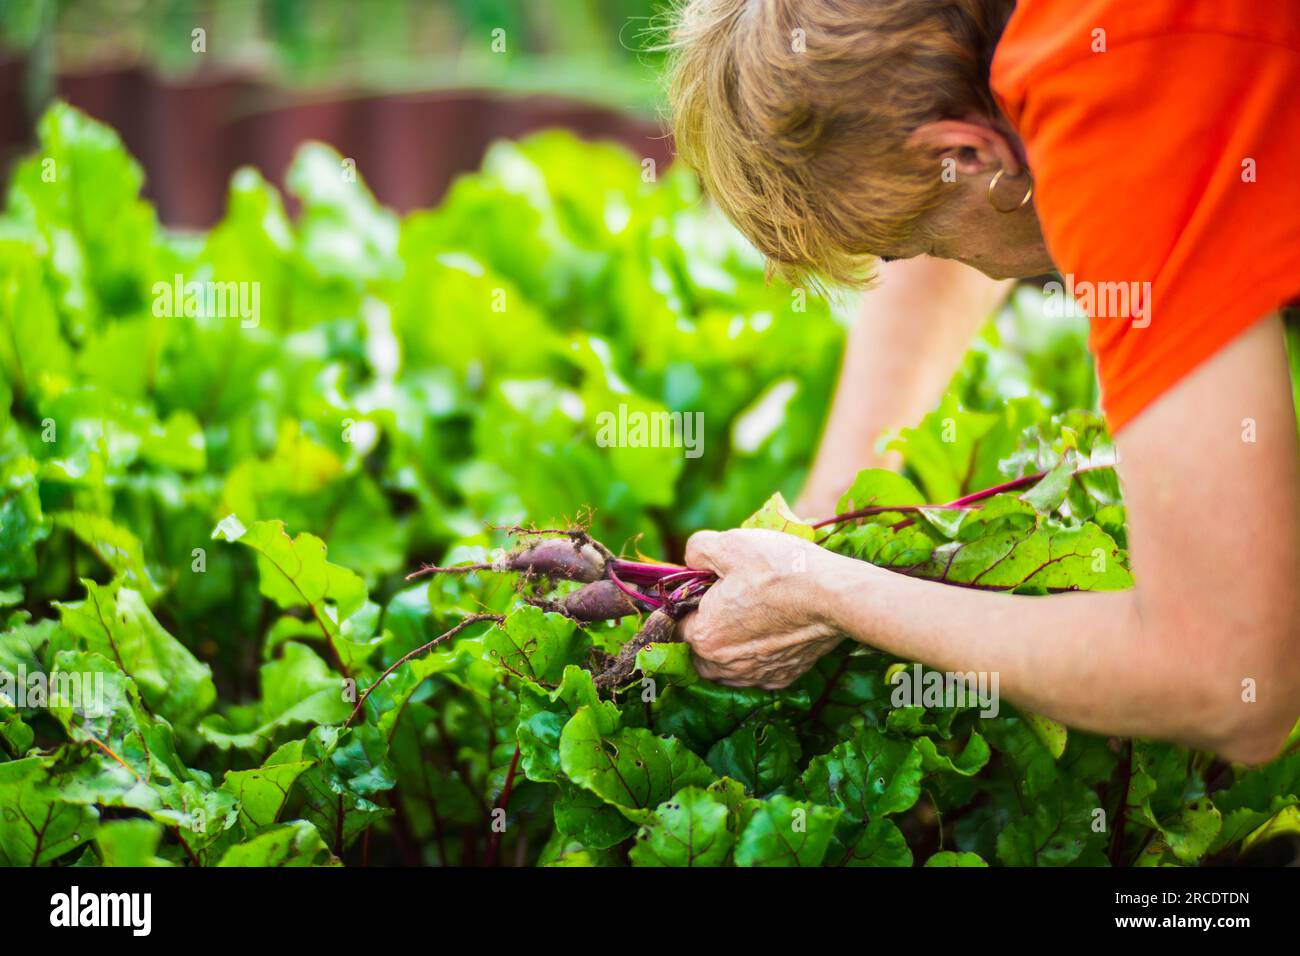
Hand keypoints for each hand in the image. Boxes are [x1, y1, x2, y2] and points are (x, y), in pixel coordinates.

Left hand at [677, 529, 843, 688]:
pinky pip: (757, 671)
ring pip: (726, 667)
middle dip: (704, 630)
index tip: (703, 589)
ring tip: (747, 617)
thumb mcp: (730, 543)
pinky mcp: (782, 678)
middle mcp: (724, 664)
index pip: (676, 625)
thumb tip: (690, 559)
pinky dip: (758, 656)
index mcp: (704, 635)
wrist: (834, 596)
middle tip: (724, 602)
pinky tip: (770, 632)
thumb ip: (697, 550)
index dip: (686, 603)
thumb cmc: (779, 569)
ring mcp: (755, 675)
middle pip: (698, 651)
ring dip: (728, 647)